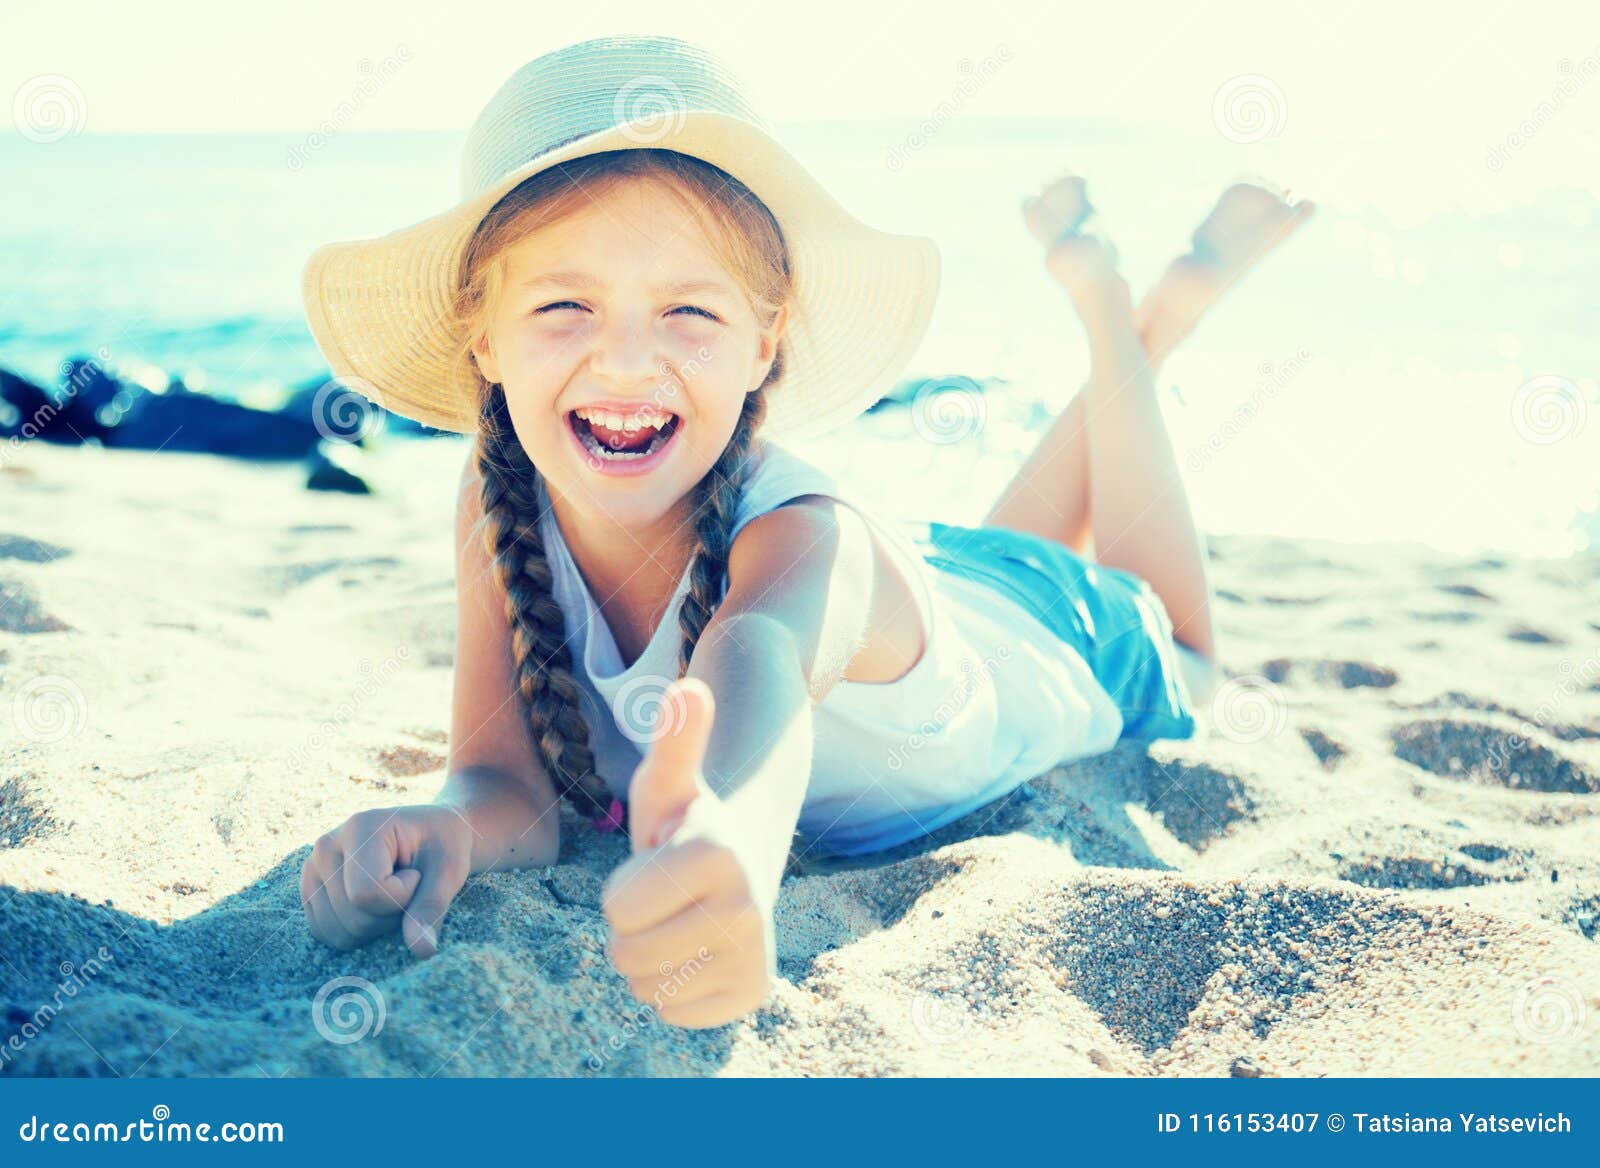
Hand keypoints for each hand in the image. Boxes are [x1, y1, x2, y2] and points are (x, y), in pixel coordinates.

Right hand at [300, 804, 472, 957]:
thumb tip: (422, 950)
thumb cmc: (443, 846)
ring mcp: (312, 870)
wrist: (430, 835)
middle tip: (408, 885)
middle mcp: (327, 846)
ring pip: (339, 932)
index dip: (402, 899)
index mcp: (360, 827)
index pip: (366, 894)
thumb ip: (432, 908)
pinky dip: (358, 932)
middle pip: (353, 917)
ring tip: (391, 892)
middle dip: (391, 915)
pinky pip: (328, 935)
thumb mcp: (449, 871)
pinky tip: (375, 904)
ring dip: (375, 926)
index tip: (417, 872)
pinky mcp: (310, 892)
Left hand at [601, 678, 775, 1028]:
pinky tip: (695, 952)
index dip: (621, 886)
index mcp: (718, 854)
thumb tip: (688, 687)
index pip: (616, 906)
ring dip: (647, 959)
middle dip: (630, 926)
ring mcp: (754, 956)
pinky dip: (673, 991)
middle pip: (626, 953)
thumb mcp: (669, 779)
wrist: (742, 861)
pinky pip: (673, 1014)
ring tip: (677, 921)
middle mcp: (747, 909)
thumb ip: (675, 737)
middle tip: (663, 897)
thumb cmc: (686, 818)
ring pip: (645, 988)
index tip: (654, 863)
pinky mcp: (753, 993)